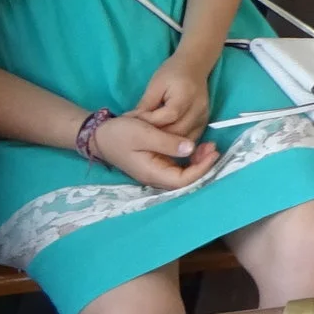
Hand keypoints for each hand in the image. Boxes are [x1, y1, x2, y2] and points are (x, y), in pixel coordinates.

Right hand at [92, 112, 216, 189]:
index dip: (201, 169)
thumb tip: (191, 148)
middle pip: (184, 179)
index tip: (213, 152)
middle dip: (202, 165)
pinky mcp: (155, 163)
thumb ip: (167, 142)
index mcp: (151, 172)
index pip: (182, 180)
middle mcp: (154, 176)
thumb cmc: (120, 133)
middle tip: (214, 147)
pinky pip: (176, 165)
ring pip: (181, 172)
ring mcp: (154, 170)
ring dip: (197, 161)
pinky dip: (188, 157)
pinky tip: (195, 145)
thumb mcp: (144, 133)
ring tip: (209, 145)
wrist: (99, 134)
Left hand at [135, 52, 212, 136]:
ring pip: (183, 139)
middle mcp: (199, 109)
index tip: (135, 123)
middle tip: (140, 136)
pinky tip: (163, 141)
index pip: (168, 116)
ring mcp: (203, 117)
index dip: (150, 122)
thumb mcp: (155, 85)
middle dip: (157, 136)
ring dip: (166, 142)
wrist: (194, 66)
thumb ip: (146, 106)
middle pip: (177, 131)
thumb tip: (133, 124)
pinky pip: (189, 138)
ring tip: (150, 140)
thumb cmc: (172, 72)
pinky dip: (175, 143)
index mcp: (186, 95)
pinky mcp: (203, 123)